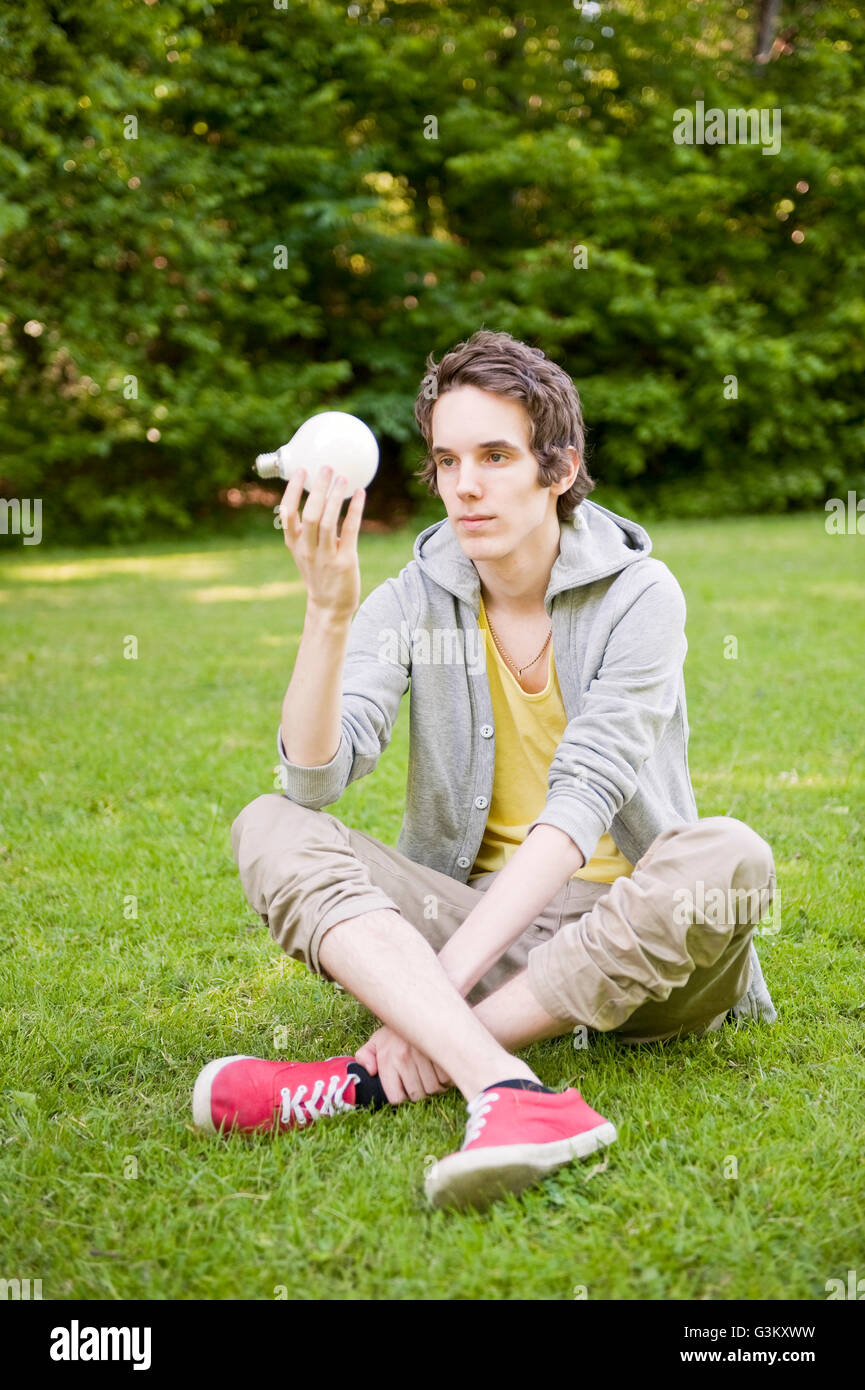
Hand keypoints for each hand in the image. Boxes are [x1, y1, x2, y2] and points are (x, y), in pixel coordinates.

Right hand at [279, 464, 365, 620]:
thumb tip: (321, 497)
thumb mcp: (305, 552)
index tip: (300, 470)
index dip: (292, 490)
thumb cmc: (319, 573)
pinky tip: (361, 494)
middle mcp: (307, 549)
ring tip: (343, 477)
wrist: (329, 607)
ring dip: (336, 497)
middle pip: (310, 514)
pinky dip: (355, 510)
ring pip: (328, 522)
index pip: (287, 513)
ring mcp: (326, 557)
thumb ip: (308, 530)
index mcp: (295, 544)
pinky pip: (350, 531)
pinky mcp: (345, 562)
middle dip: (317, 488)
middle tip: (326, 467)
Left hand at [355, 1026, 451, 1104]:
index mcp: (387, 1058)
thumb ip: (365, 1056)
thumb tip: (370, 1071)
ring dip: (435, 1086)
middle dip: (419, 1092)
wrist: (420, 1007)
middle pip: (418, 1095)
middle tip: (419, 1082)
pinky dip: (447, 1078)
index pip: (396, 1097)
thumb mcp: (376, 1040)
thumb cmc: (396, 1030)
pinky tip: (441, 1069)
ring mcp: (424, 1054)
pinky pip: (447, 1078)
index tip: (404, 1088)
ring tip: (431, 1076)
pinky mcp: (442, 1051)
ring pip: (434, 1089)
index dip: (401, 1096)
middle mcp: (404, 1057)